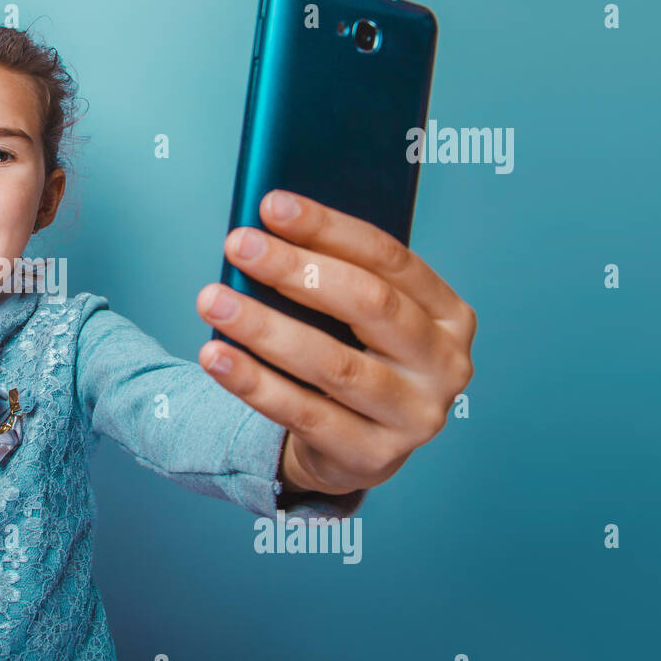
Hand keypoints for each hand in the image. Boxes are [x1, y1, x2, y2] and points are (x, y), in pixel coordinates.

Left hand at [195, 189, 475, 496]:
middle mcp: (444, 364)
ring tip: (212, 300)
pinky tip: (216, 356)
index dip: (328, 228)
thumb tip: (266, 231)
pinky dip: (254, 382)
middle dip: (296, 270)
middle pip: (368, 304)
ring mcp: (415, 416)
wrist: (357, 446)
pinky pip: (303, 413)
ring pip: (333, 363)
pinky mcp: (372, 456)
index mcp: (448, 314)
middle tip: (238, 244)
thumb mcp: (357, 317)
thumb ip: (331, 276)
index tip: (271, 204)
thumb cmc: (354, 357)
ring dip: (265, 327)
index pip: (389, 258)